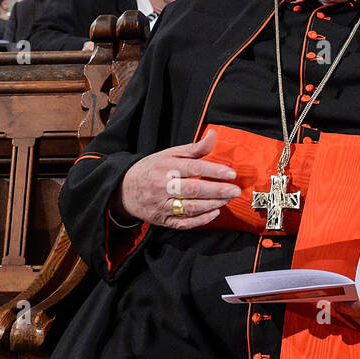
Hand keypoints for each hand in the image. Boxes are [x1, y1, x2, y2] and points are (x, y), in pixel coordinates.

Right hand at [113, 129, 240, 228]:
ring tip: (228, 199)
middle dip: (217, 191)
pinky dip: (200, 220)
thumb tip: (213, 135)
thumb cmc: (151, 169)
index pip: (193, 169)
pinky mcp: (162, 220)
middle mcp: (162, 187)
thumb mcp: (169, 154)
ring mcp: (161, 206)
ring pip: (189, 208)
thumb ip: (194, 148)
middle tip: (235, 190)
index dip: (213, 171)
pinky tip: (214, 213)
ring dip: (212, 204)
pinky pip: (183, 223)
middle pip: (193, 190)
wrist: (124, 190)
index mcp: (165, 167)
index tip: (231, 174)